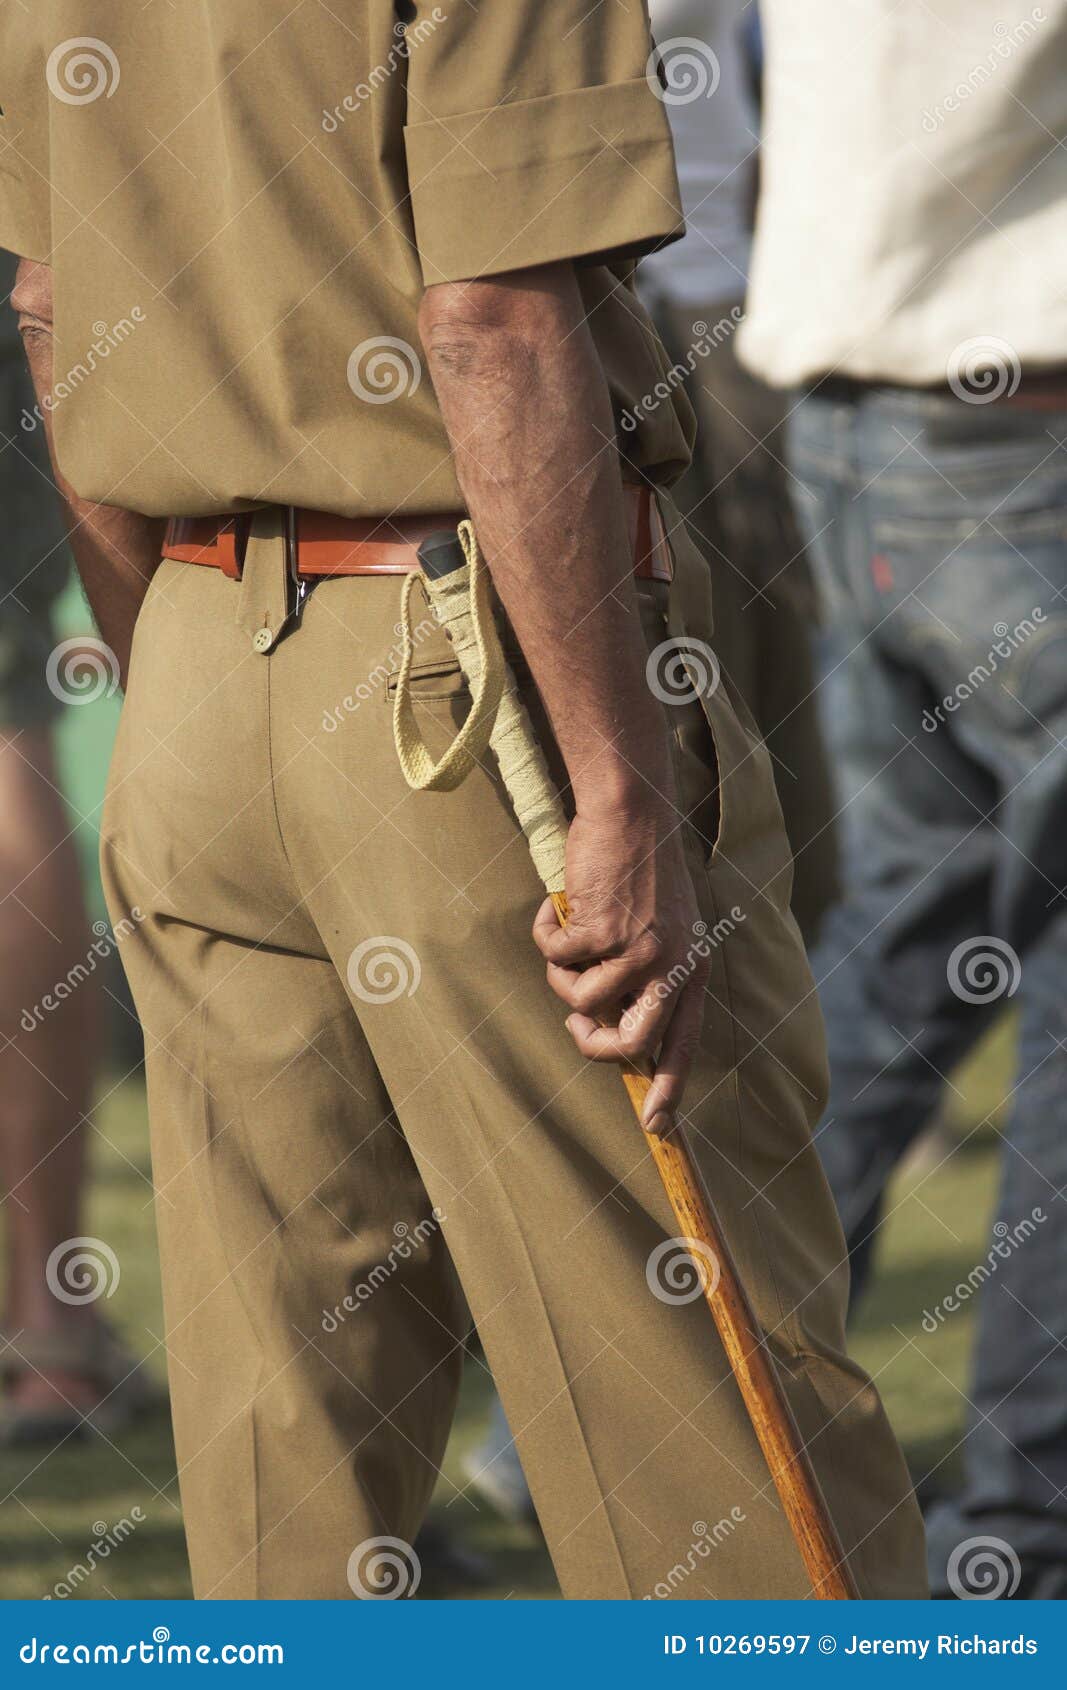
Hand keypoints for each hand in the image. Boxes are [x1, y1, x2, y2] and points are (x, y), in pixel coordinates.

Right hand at [532, 802, 709, 1135]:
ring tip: (566, 937)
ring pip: (581, 1001)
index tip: (659, 1127)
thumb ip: (645, 972)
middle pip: (632, 1044)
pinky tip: (558, 906)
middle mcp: (671, 964)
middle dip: (594, 1046)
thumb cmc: (639, 866)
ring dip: (561, 976)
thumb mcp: (662, 924)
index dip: (670, 1089)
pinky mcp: (601, 930)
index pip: (684, 1043)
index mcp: (690, 967)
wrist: (630, 810)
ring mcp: (637, 949)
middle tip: (576, 1029)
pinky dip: (546, 935)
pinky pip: (556, 959)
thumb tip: (607, 1022)